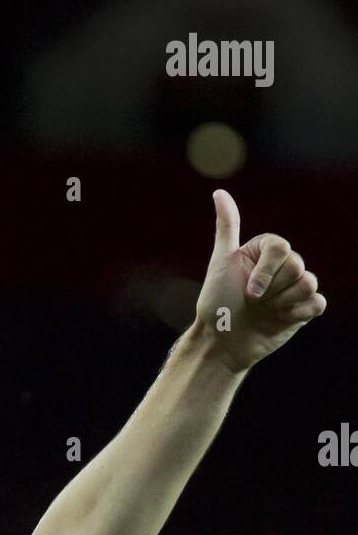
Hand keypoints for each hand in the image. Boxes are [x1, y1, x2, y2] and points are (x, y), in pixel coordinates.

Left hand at [195, 190, 326, 372]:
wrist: (222, 342)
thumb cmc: (217, 303)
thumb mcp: (221, 262)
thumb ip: (227, 227)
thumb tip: (219, 192)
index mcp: (265, 251)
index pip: (281, 248)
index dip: (266, 272)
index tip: (248, 290)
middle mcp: (282, 267)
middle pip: (297, 266)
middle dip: (272, 289)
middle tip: (254, 302)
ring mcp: (293, 288)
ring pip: (308, 283)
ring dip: (283, 302)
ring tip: (266, 311)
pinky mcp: (303, 310)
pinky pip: (317, 303)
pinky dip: (299, 313)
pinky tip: (279, 320)